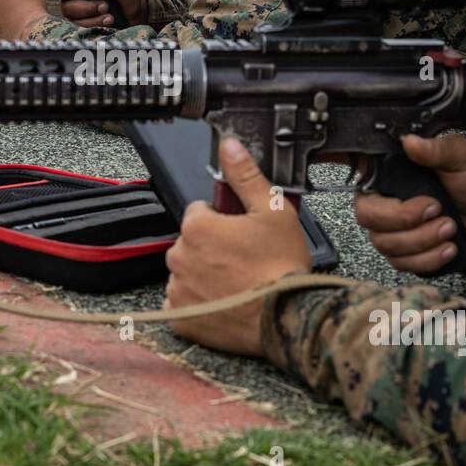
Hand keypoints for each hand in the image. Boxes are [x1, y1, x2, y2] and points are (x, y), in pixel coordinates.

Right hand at [47, 0, 145, 26]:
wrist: (135, 12)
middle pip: (64, 4)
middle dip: (84, 6)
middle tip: (103, 4)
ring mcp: (77, 15)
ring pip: (72, 19)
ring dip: (91, 17)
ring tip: (108, 13)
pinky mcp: (83, 28)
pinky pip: (80, 30)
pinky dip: (95, 26)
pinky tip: (108, 22)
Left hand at [164, 137, 312, 355]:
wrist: (287, 319)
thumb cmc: (282, 267)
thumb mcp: (274, 211)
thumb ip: (246, 176)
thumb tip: (230, 146)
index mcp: (197, 227)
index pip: (199, 212)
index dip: (223, 220)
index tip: (242, 233)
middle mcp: (179, 257)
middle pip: (192, 242)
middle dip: (213, 248)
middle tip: (245, 259)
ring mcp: (178, 289)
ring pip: (187, 272)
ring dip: (205, 274)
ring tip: (239, 283)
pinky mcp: (180, 318)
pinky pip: (184, 303)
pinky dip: (199, 303)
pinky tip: (225, 301)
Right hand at [354, 133, 465, 273]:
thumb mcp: (460, 157)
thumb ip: (438, 148)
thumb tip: (412, 142)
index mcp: (385, 171)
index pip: (354, 174)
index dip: (353, 175)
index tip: (402, 190)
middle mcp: (378, 200)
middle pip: (367, 216)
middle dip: (405, 219)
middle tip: (438, 210)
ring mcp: (386, 229)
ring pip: (386, 244)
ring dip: (423, 240)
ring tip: (450, 227)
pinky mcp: (399, 253)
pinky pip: (401, 263)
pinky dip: (428, 258)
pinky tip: (448, 247)